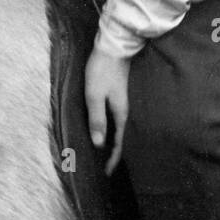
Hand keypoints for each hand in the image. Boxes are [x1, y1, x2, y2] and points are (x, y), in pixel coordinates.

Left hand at [84, 46, 130, 175]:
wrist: (114, 45)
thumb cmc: (102, 70)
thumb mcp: (94, 95)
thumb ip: (97, 119)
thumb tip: (99, 143)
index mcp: (121, 113)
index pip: (119, 142)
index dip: (113, 159)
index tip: (107, 173)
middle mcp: (125, 110)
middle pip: (121, 137)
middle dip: (114, 154)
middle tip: (106, 168)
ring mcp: (123, 102)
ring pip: (119, 128)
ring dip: (113, 142)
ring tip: (105, 153)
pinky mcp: (119, 96)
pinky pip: (117, 119)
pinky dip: (112, 129)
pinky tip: (106, 130)